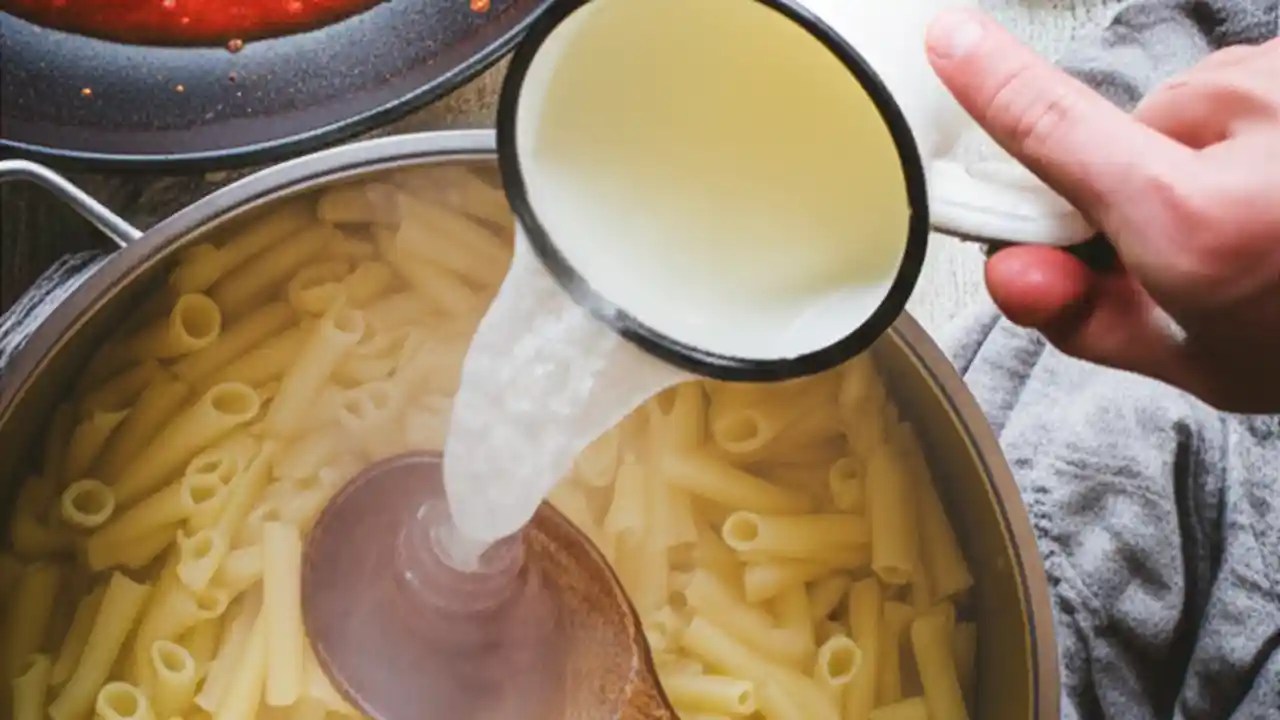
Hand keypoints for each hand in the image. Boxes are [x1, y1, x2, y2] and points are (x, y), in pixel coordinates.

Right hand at [925, 9, 1279, 411]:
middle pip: (1132, 130)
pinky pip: (1261, 86)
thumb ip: (1088, 317)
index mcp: (1199, 226)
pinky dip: (1268, 129)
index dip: (993, 85)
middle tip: (1207, 245)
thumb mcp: (1205, 365)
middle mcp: (1253, 131)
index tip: (949, 40)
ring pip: (1204, 104)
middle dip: (1142, 179)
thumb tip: (1010, 269)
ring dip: (1218, 151)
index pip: (1059, 134)